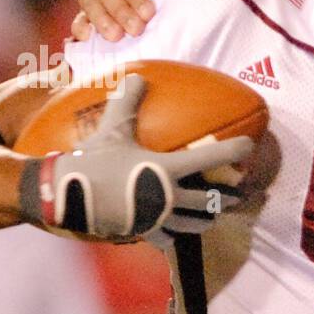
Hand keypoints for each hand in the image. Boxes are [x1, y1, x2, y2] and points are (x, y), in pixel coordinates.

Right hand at [19, 75, 252, 246]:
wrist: (64, 195)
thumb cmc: (91, 160)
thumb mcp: (111, 129)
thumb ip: (127, 102)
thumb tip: (137, 76)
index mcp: (167, 168)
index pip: (212, 157)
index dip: (235, 150)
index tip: (250, 145)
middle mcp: (169, 196)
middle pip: (213, 200)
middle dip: (230, 196)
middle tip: (241, 194)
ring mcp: (159, 219)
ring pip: (196, 223)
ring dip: (209, 218)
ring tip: (214, 214)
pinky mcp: (146, 234)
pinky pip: (171, 238)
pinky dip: (178, 234)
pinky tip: (180, 231)